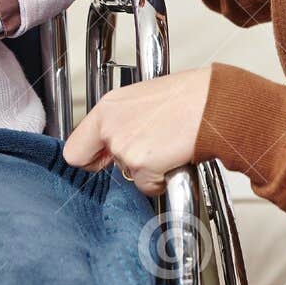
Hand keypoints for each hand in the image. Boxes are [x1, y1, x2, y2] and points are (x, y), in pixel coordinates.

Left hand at [61, 67, 212, 195]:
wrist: (211, 104)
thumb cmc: (187, 97)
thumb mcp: (141, 98)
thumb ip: (121, 119)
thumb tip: (116, 136)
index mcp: (108, 108)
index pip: (74, 148)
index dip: (88, 158)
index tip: (98, 161)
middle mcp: (110, 127)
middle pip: (99, 165)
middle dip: (119, 164)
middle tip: (143, 154)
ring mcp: (123, 148)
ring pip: (127, 175)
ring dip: (145, 170)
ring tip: (166, 147)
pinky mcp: (142, 165)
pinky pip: (146, 187)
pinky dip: (160, 180)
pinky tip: (172, 159)